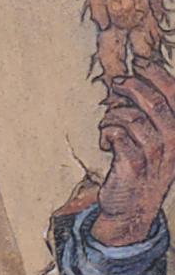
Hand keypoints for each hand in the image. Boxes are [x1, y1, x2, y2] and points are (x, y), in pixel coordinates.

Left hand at [77, 61, 174, 253]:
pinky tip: (106, 143)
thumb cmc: (143, 170)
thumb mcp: (158, 143)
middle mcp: (172, 141)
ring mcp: (154, 154)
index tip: (138, 62)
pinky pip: (116, 134)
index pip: (173, 92)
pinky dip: (106, 133)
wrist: (132, 211)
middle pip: (153, 101)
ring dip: (113, 115)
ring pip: (130, 117)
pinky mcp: (133, 165)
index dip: (156, 73)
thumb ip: (152, 115)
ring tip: (108, 125)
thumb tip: (133, 80)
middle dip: (131, 86)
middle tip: (116, 85)